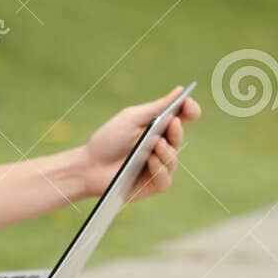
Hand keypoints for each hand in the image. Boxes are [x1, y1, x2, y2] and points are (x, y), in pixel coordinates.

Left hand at [79, 86, 200, 201]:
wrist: (88, 166)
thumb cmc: (108, 140)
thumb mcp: (132, 119)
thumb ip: (156, 107)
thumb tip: (180, 91)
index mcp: (159, 128)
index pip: (182, 118)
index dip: (189, 110)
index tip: (188, 103)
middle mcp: (162, 147)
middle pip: (178, 138)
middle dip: (177, 131)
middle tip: (172, 122)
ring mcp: (158, 167)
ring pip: (173, 160)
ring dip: (166, 152)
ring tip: (154, 144)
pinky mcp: (151, 185)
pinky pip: (164, 180)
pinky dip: (159, 169)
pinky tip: (150, 161)